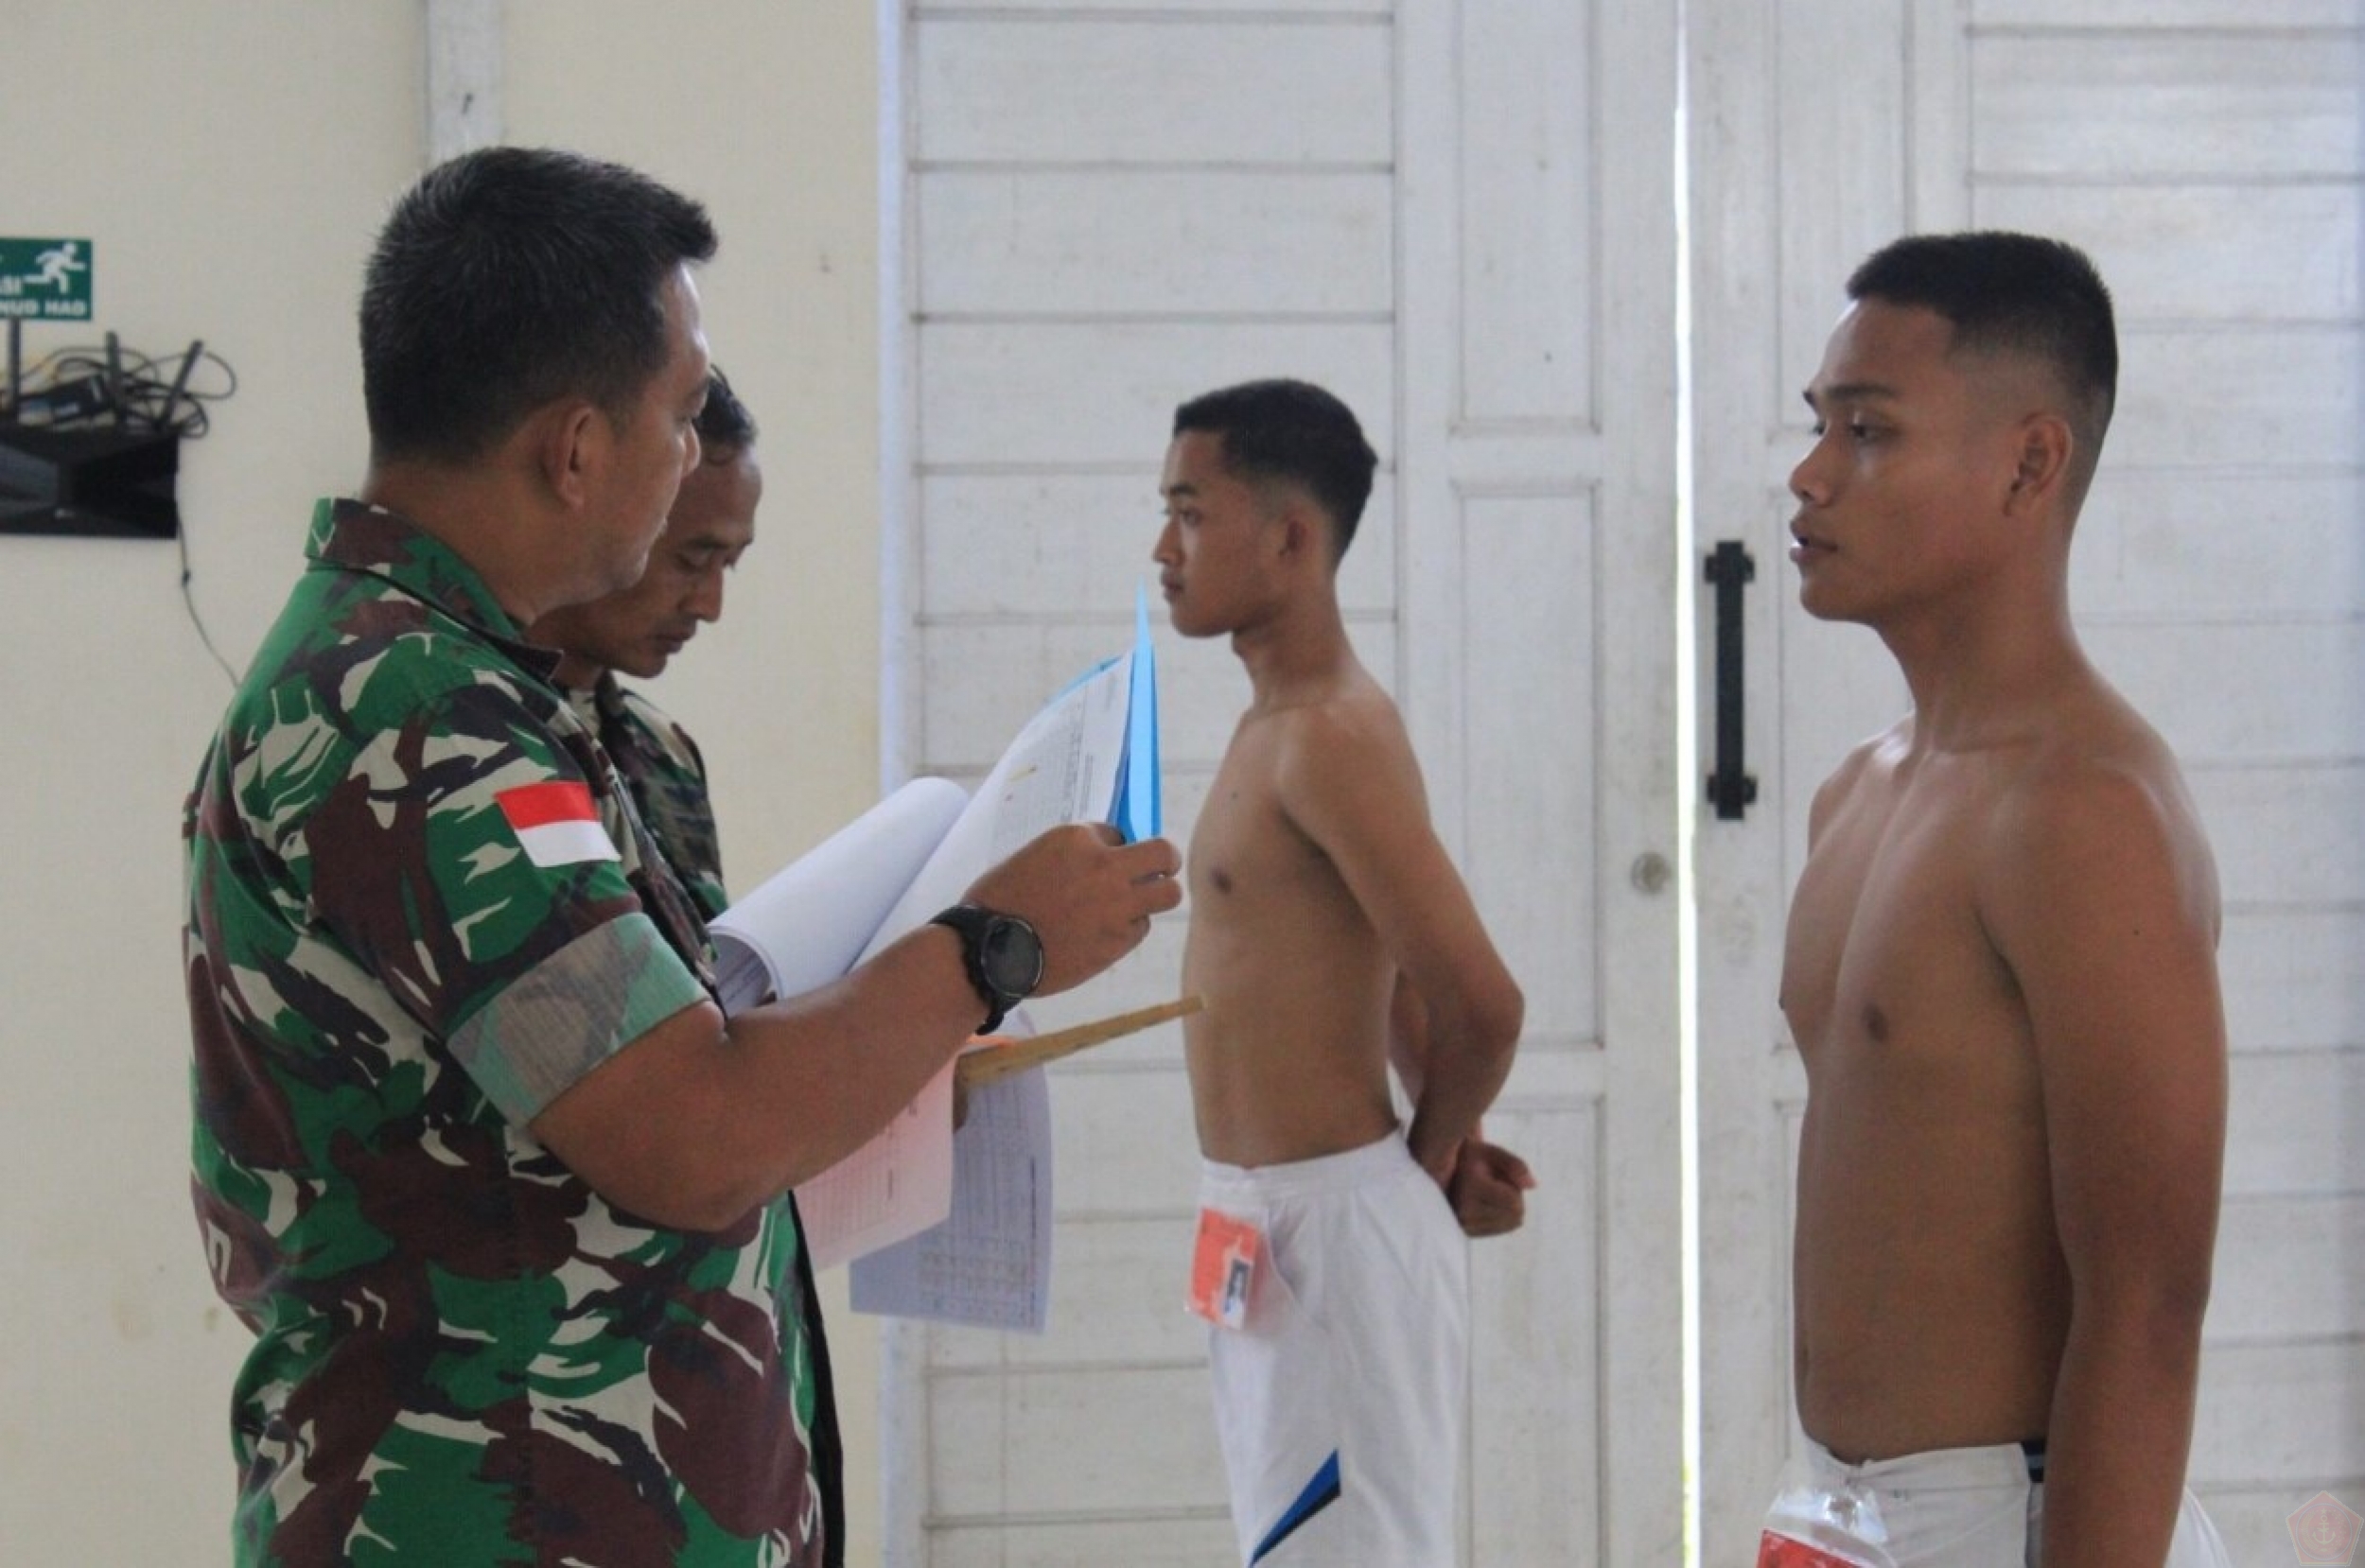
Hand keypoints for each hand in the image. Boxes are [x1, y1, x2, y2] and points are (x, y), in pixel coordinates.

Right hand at [963, 823, 1181, 994]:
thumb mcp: (1035, 856)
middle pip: (1164, 854)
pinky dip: (1130, 928)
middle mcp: (1105, 866)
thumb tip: (1104, 854)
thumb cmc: (1001, 901)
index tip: (1107, 860)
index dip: (1114, 848)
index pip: (1119, 833)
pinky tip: (1106, 933)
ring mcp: (1117, 904)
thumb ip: (1073, 854)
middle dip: (1165, 860)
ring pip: (1168, 893)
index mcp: (1077, 838)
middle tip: (1159, 870)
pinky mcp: (1118, 940)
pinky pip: (1142, 927)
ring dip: (1155, 895)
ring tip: (1138, 904)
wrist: (990, 949)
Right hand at [1447, 1138, 1534, 1238]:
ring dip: (1508, 1206)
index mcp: (1469, 1188)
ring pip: (1512, 1223)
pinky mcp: (1467, 1233)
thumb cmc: (1472, 1158)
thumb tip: (1533, 1185)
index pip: (1514, 1201)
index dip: (1515, 1185)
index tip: (1499, 1173)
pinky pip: (1503, 1228)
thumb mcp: (1493, 1153)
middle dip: (1514, 1196)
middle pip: (1516, 1215)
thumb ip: (1515, 1164)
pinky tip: (1487, 1202)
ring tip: (1490, 1192)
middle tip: (1495, 1182)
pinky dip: (1502, 1215)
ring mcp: (1464, 1225)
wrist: (1443, 1169)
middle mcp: (1463, 1211)